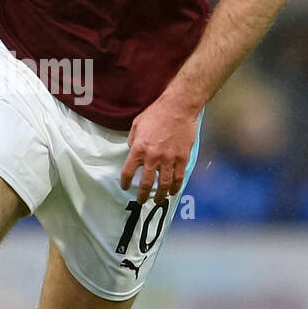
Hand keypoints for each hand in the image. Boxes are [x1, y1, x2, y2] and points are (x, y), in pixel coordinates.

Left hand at [120, 90, 198, 204]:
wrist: (178, 107)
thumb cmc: (157, 113)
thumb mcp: (137, 124)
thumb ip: (133, 140)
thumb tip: (132, 150)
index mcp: (139, 149)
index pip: (128, 172)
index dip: (126, 182)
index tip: (125, 187)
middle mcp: (153, 157)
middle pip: (147, 183)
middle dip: (143, 195)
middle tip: (141, 201)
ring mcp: (169, 159)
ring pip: (164, 184)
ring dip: (160, 195)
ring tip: (158, 200)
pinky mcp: (182, 158)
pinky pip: (179, 177)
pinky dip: (176, 187)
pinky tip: (173, 192)